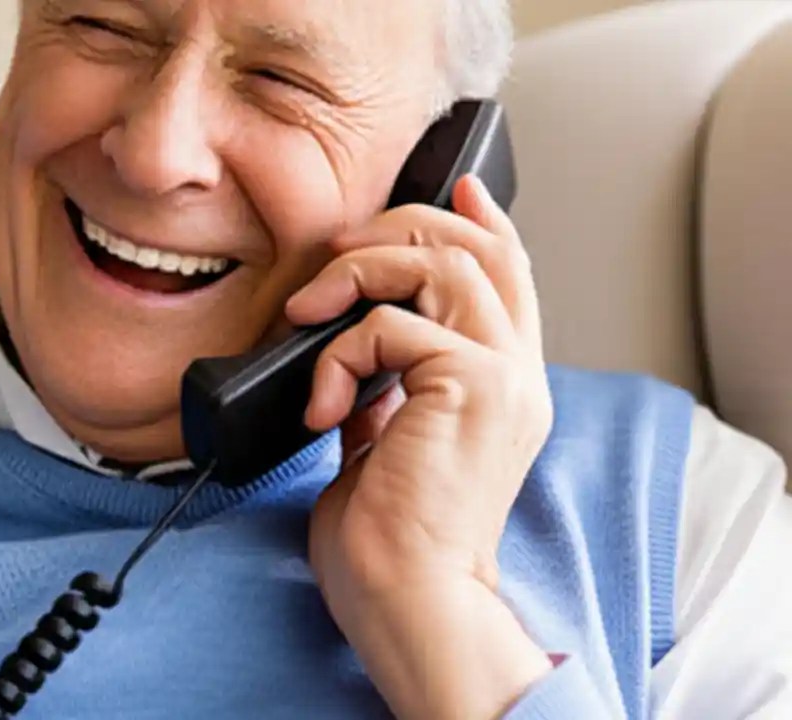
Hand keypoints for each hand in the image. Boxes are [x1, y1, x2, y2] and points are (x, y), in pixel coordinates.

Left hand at [288, 176, 554, 718]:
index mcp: (503, 387)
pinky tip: (323, 403)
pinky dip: (339, 351)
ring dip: (361, 272)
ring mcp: (502, 378)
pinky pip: (391, 324)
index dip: (483, 222)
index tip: (454, 187)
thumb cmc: (391, 540)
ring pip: (442, 264)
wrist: (407, 597)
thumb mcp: (388, 442)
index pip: (510, 276)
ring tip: (311, 312)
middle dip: (400, 229)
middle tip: (338, 253)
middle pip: (478, 250)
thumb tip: (354, 345)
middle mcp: (517, 375)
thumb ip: (390, 389)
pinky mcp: (471, 388)